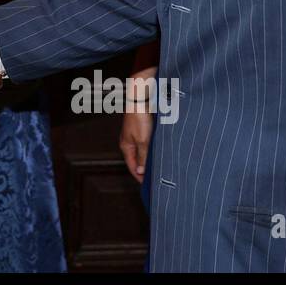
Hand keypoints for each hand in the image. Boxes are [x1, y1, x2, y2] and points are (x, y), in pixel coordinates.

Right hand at [119, 67, 156, 181]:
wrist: (141, 99)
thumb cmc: (140, 118)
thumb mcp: (143, 141)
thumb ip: (142, 157)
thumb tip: (140, 171)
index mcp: (126, 146)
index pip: (132, 166)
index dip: (140, 176)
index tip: (148, 185)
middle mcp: (128, 141)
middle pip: (137, 160)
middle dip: (145, 169)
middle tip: (155, 178)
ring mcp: (134, 135)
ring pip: (142, 151)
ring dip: (149, 159)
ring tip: (159, 166)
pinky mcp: (141, 128)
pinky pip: (146, 144)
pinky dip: (152, 150)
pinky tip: (159, 151)